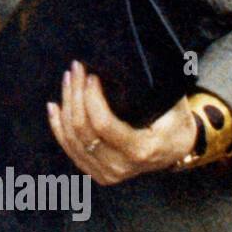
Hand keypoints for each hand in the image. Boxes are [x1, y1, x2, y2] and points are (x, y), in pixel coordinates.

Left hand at [47, 60, 196, 184]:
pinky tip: (54, 106)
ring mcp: (107, 173)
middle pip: (82, 130)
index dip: (91, 98)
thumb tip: (133, 58)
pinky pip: (70, 148)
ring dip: (66, 105)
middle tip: (76, 69)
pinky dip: (58, 126)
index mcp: (141, 150)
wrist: (177, 150)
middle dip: (75, 95)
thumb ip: (155, 87)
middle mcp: (120, 167)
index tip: (91, 76)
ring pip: (72, 139)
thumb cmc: (175, 122)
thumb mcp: (174, 105)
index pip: (103, 125)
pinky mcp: (96, 173)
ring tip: (68, 80)